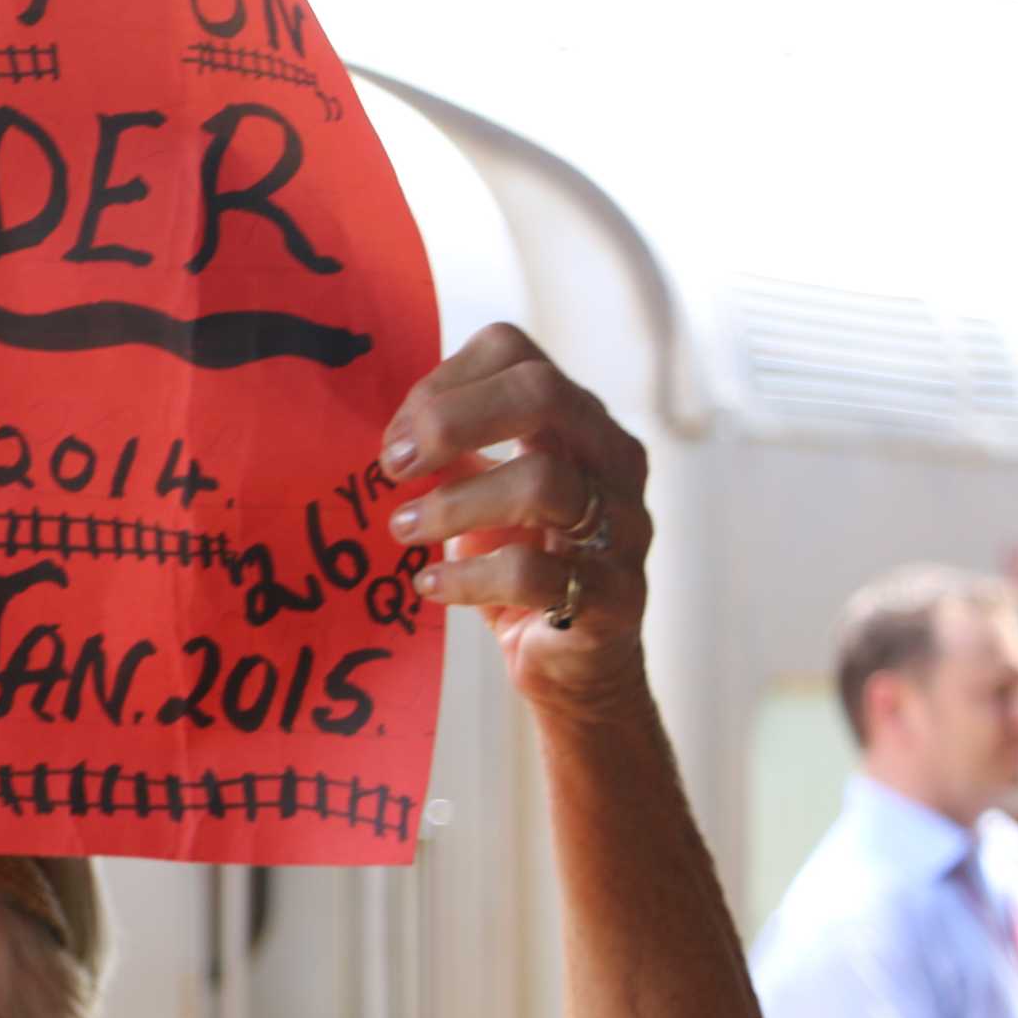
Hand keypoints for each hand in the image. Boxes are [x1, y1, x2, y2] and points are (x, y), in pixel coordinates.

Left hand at [380, 322, 650, 716]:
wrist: (574, 665)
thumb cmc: (524, 566)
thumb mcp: (485, 496)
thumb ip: (454, 452)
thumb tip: (396, 429)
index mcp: (578, 422)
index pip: (514, 352)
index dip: (441, 384)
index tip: (396, 441)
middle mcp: (613, 460)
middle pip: (542, 393)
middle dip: (450, 423)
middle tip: (393, 469)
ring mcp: (624, 526)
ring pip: (542, 483)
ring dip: (451, 506)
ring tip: (403, 530)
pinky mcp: (614, 596)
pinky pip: (533, 573)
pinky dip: (465, 577)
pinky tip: (430, 586)